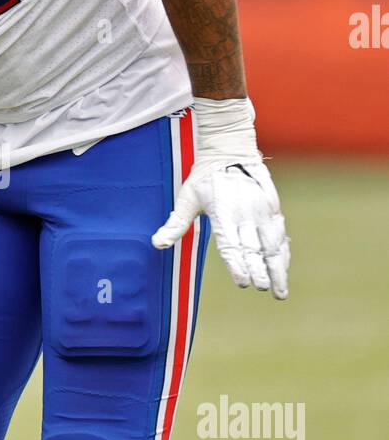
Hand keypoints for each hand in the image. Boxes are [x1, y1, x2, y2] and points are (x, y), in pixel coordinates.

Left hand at [152, 98, 289, 298]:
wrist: (230, 149)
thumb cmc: (204, 177)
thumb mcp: (186, 197)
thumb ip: (175, 223)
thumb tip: (156, 244)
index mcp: (224, 212)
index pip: (231, 244)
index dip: (237, 264)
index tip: (243, 282)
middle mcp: (245, 212)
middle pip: (255, 247)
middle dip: (260, 270)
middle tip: (263, 288)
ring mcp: (262, 209)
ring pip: (273, 243)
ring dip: (278, 267)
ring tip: (280, 291)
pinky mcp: (272, 206)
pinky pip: (280, 234)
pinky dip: (283, 253)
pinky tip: (284, 269)